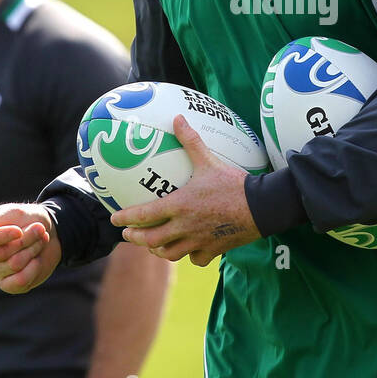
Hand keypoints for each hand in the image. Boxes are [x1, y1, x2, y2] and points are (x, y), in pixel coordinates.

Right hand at [0, 203, 60, 293]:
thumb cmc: (26, 220)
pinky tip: (37, 259)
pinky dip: (34, 268)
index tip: (19, 230)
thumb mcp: (11, 213)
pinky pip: (20, 281)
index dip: (3, 236)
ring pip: (14, 264)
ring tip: (41, 239)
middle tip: (39, 229)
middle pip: (2, 253)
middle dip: (26, 239)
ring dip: (33, 249)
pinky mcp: (9, 284)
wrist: (49, 231)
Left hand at [111, 115, 260, 266]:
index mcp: (179, 206)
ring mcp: (198, 241)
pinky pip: (196, 259)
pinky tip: (190, 250)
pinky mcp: (214, 250)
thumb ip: (190, 141)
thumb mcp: (208, 160)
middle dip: (136, 239)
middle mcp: (184, 227)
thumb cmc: (232, 183)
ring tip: (153, 245)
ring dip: (158, 250)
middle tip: (129, 234)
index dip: (126, 219)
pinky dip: (190, 256)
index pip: (144, 215)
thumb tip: (177, 118)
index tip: (115, 220)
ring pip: (170, 253)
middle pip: (151, 240)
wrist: (261, 206)